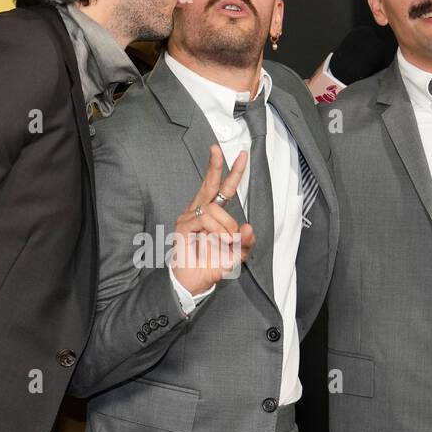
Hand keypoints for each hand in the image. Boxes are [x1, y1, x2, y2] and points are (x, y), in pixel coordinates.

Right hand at [171, 144, 254, 295]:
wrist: (195, 282)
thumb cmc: (212, 266)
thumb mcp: (237, 255)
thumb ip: (246, 242)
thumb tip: (249, 227)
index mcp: (211, 214)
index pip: (220, 189)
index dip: (229, 172)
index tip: (241, 155)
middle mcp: (198, 211)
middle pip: (210, 184)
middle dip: (215, 166)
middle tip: (217, 149)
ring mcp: (189, 218)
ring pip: (215, 209)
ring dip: (226, 226)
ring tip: (226, 242)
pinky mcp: (183, 227)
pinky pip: (206, 220)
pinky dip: (216, 231)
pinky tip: (216, 241)